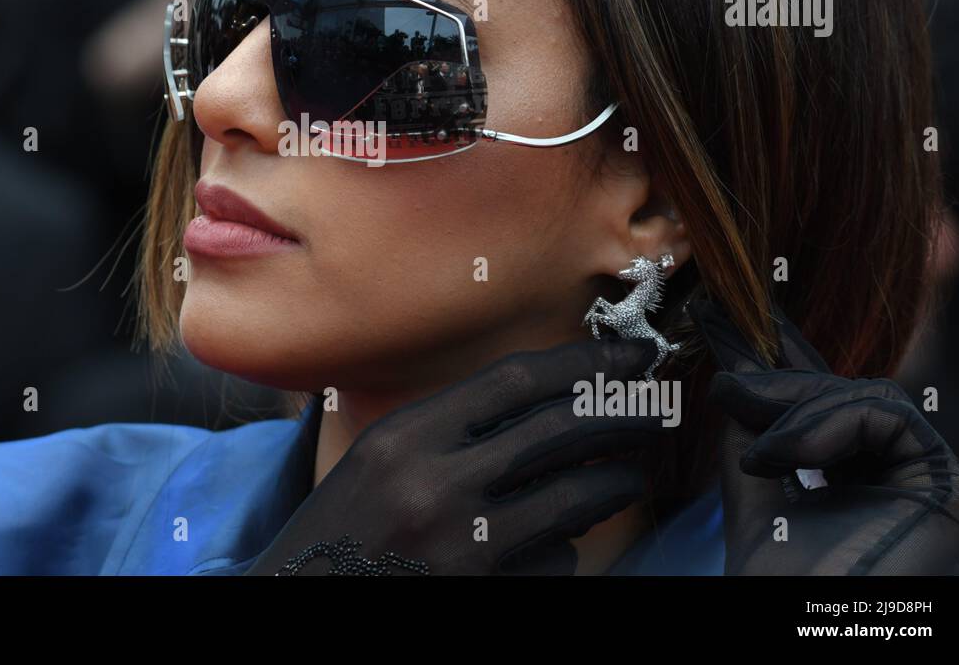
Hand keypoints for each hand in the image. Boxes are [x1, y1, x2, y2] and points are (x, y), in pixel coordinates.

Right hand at [246, 337, 664, 574]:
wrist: (300, 601)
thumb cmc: (345, 528)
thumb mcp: (381, 458)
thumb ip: (453, 428)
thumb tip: (547, 403)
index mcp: (406, 436)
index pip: (514, 382)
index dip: (582, 364)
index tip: (627, 357)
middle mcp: (434, 484)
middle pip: (557, 430)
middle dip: (621, 412)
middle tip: (658, 404)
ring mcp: (461, 545)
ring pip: (574, 498)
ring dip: (616, 481)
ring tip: (631, 474)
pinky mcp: (483, 591)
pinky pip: (555, 561)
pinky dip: (569, 546)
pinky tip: (566, 540)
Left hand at [687, 298, 958, 573]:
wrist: (794, 626)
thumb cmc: (775, 578)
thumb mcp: (754, 484)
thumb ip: (756, 428)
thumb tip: (739, 370)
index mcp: (861, 479)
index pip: (828, 404)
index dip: (786, 358)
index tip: (729, 320)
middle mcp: (904, 479)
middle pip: (846, 393)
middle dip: (780, 381)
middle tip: (725, 382)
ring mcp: (934, 486)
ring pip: (866, 395)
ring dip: (794, 412)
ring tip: (756, 452)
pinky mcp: (955, 496)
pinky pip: (887, 416)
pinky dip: (824, 426)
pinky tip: (781, 458)